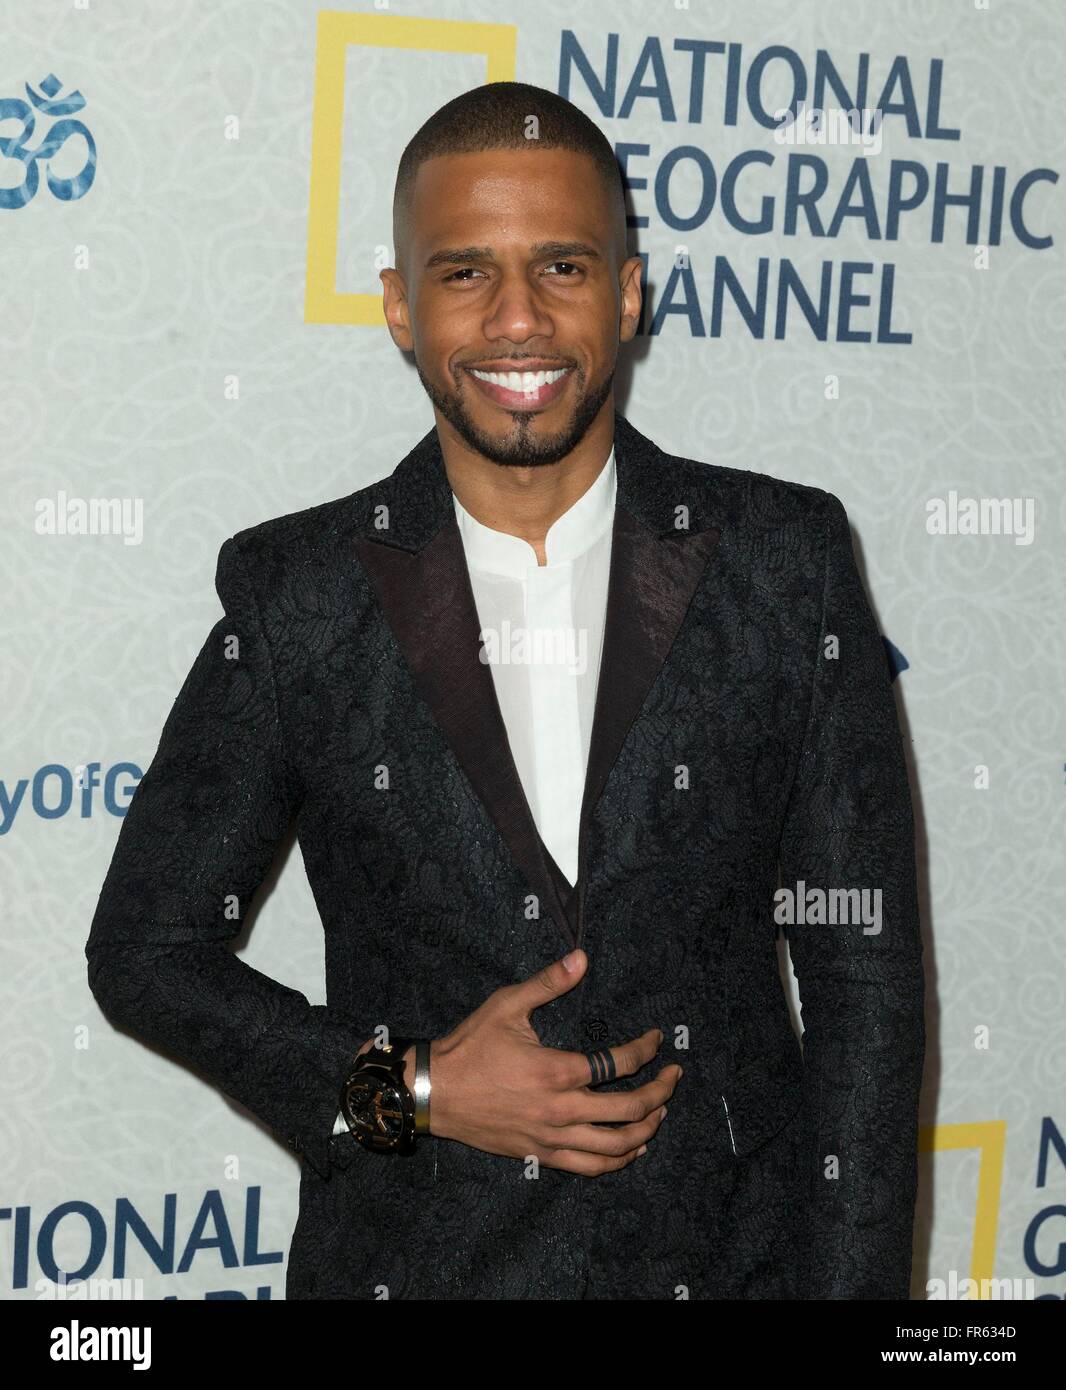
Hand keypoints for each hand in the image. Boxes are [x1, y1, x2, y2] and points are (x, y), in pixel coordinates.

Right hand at [425, 949, 682, 1175]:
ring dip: (646, 1129)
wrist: (434, 1091)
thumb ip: (548, 982)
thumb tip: (582, 958)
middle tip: (674, 1077)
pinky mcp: (540, 1154)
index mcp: (557, 1071)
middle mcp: (561, 1109)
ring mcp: (551, 1137)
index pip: (618, 1064)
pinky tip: (631, 1149)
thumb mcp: (507, 1005)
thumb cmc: (470, 1046)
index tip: (657, 1039)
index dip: (645, 1050)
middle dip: (660, 1092)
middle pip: (629, 1110)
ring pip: (615, 1146)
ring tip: (661, 1112)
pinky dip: (617, 1160)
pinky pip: (589, 1166)